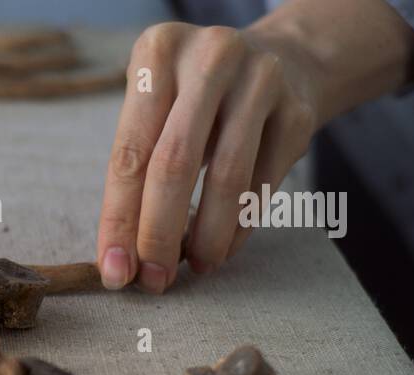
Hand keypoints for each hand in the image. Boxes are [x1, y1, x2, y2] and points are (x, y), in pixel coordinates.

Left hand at [96, 22, 318, 292]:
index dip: (119, 219)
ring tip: (195, 267)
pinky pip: (264, 183)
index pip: (129, 152)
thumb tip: (122, 255)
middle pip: (174, 164)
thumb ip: (137, 169)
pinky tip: (223, 248)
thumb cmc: (196, 98)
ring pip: (227, 178)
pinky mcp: (298, 109)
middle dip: (159, 234)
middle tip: (153, 281)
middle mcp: (209, 57)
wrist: (284, 60)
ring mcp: (261, 79)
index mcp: (157, 53)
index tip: (115, 270)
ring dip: (206, 237)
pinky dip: (240, 227)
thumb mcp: (158, 106)